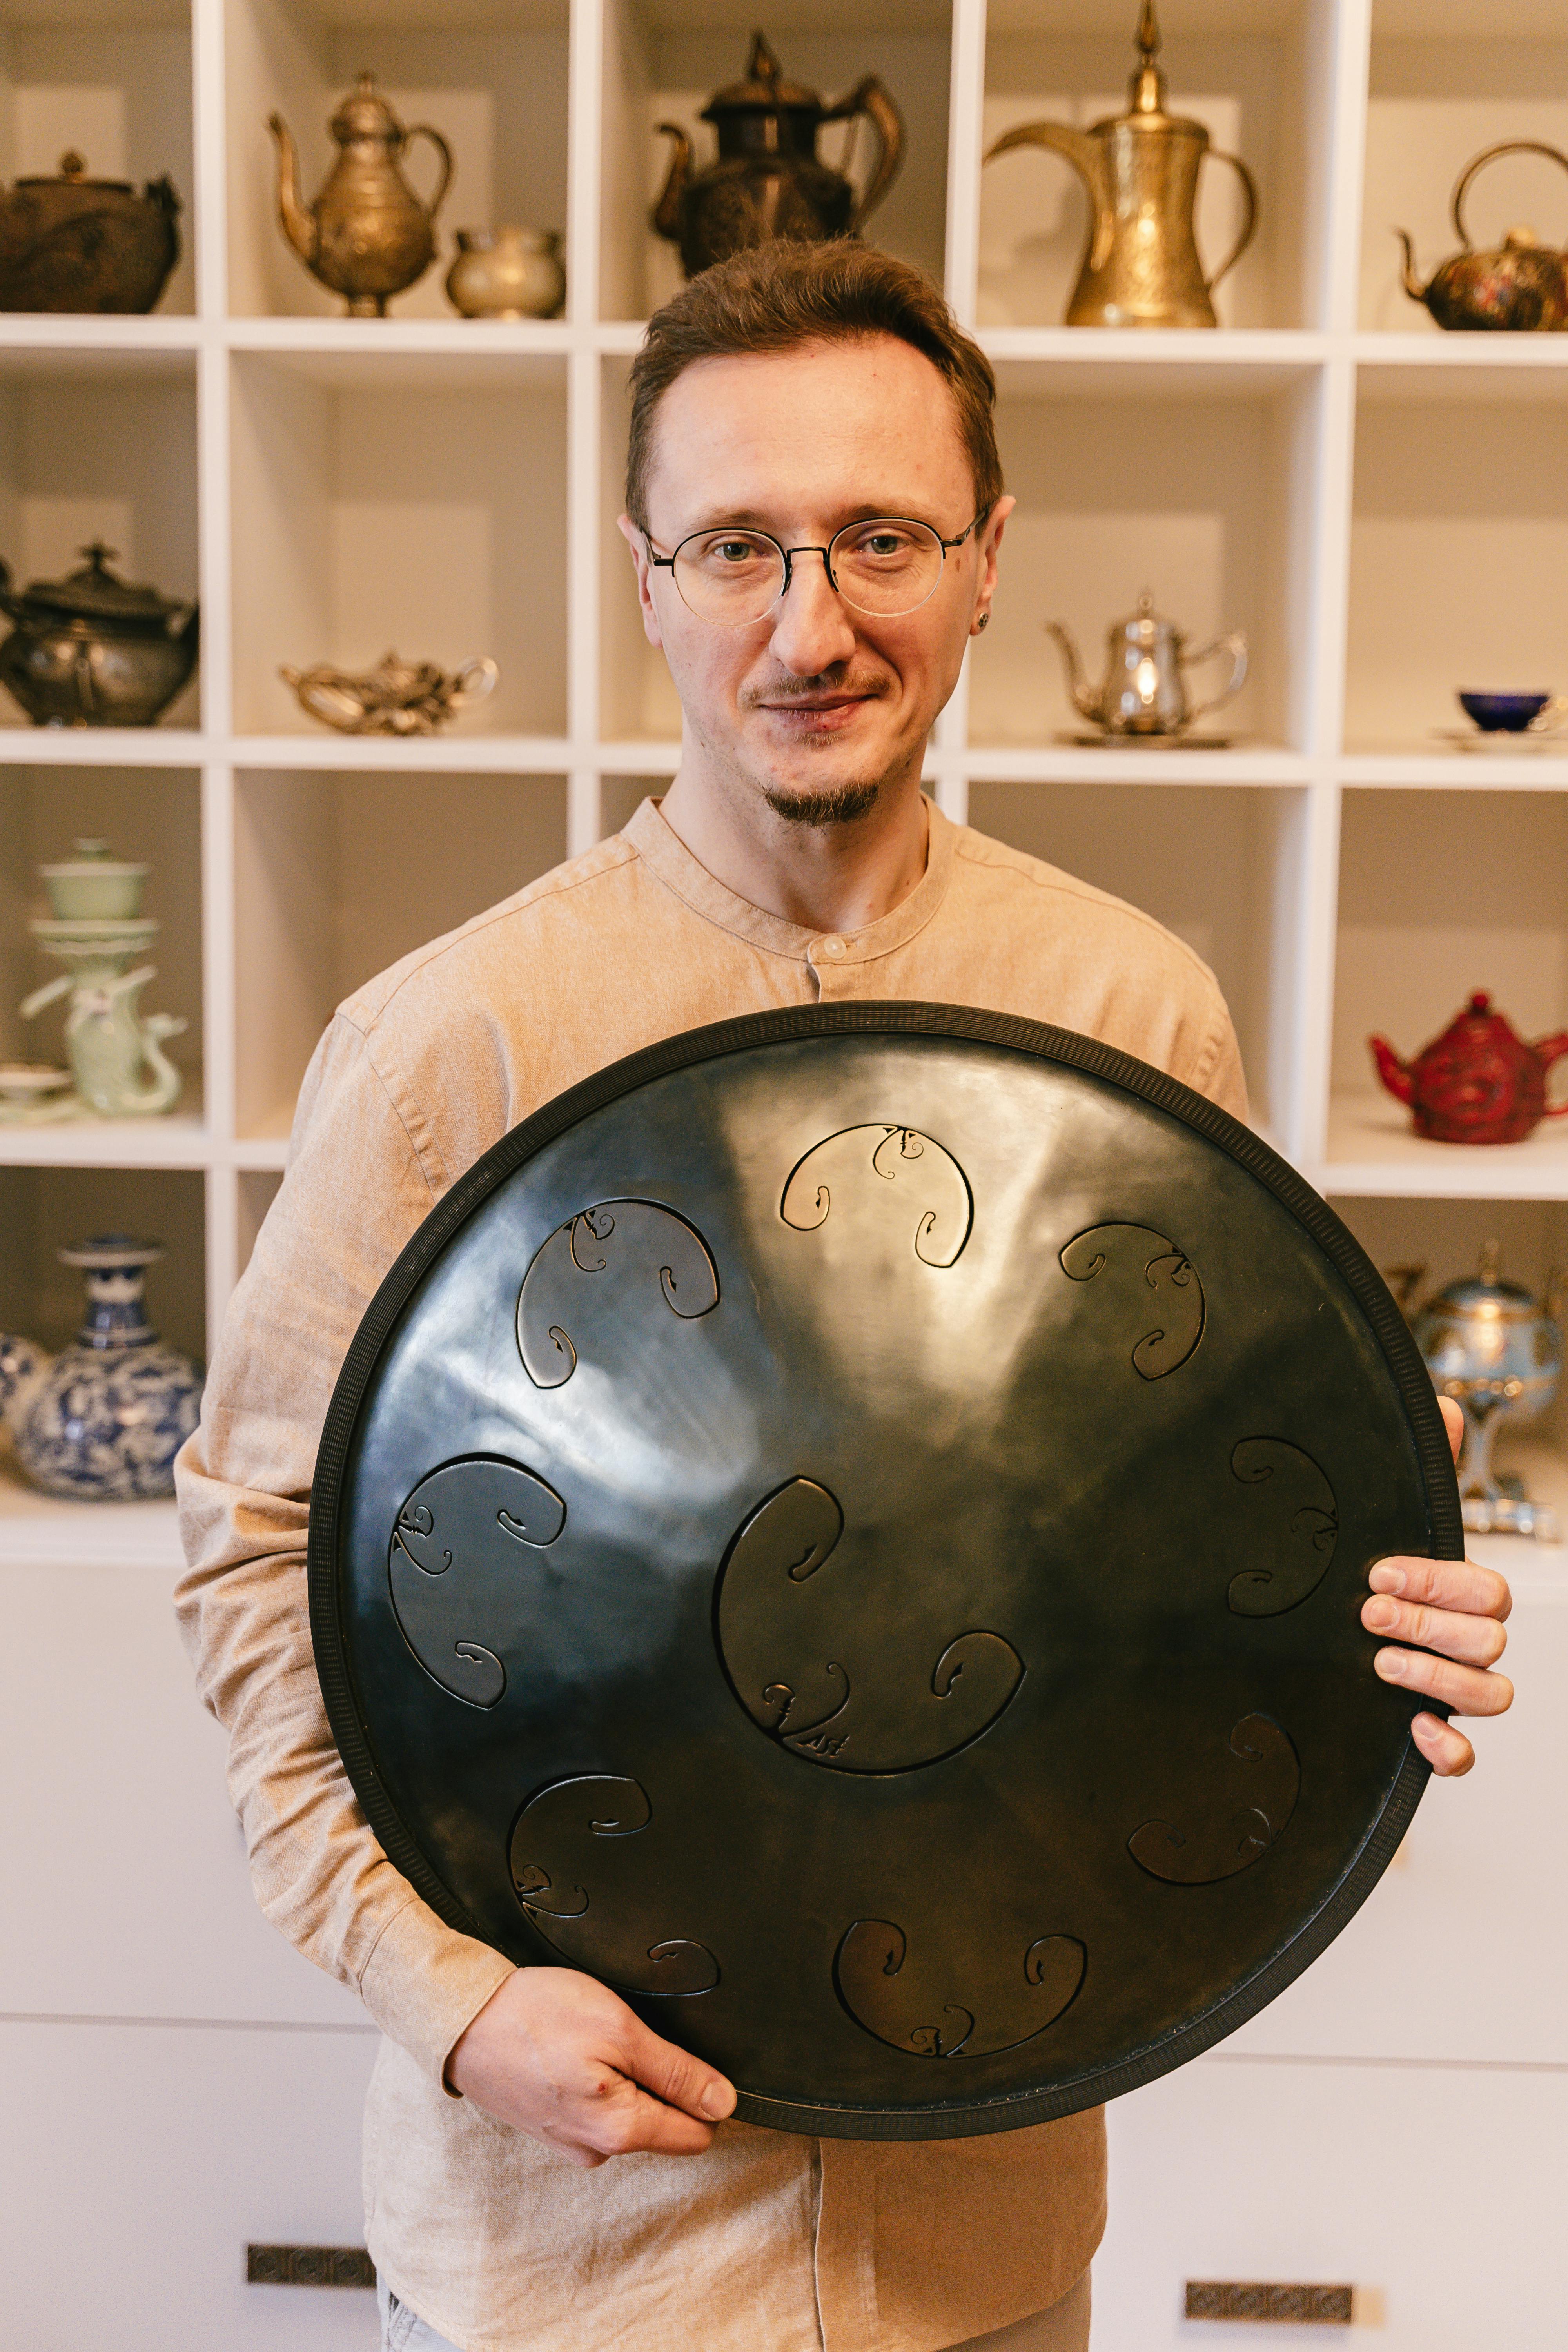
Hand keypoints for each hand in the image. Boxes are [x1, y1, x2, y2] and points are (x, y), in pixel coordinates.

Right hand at [444, 1964, 735, 2167]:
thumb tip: (723, 2103)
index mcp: (621, 2130)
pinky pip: (596, 2109)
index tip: (677, 2054)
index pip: (696, 2133)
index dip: (701, 2090)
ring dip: (623, 2077)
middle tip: (625, 2036)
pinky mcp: (552, 2128)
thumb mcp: (618, 2028)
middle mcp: (597, 2151)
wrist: (460, 2017)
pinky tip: (572, 2050)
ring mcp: (571, 2143)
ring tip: (591, 2039)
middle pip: (663, 2123)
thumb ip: (675, 2070)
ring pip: (628, 2113)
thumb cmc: (535, 2015)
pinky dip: (593, 2079)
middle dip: (658, 2080)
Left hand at [1362, 1395, 1512, 1776]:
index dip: (1438, 1581)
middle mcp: (1463, 1640)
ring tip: (1382, 1662)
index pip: (1485, 1589)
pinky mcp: (1429, 1729)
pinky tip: (1414, 1728)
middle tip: (1370, 1613)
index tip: (1380, 1572)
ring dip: (1439, 1677)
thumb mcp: (1386, 1518)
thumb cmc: (1365, 1571)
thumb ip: (1425, 1465)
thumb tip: (1442, 1406)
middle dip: (1430, 1624)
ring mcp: (1450, 1686)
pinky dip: (1448, 1747)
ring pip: (1489, 1692)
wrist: (1316, 1628)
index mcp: (1457, 1592)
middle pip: (1488, 1639)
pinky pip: (1464, 1753)